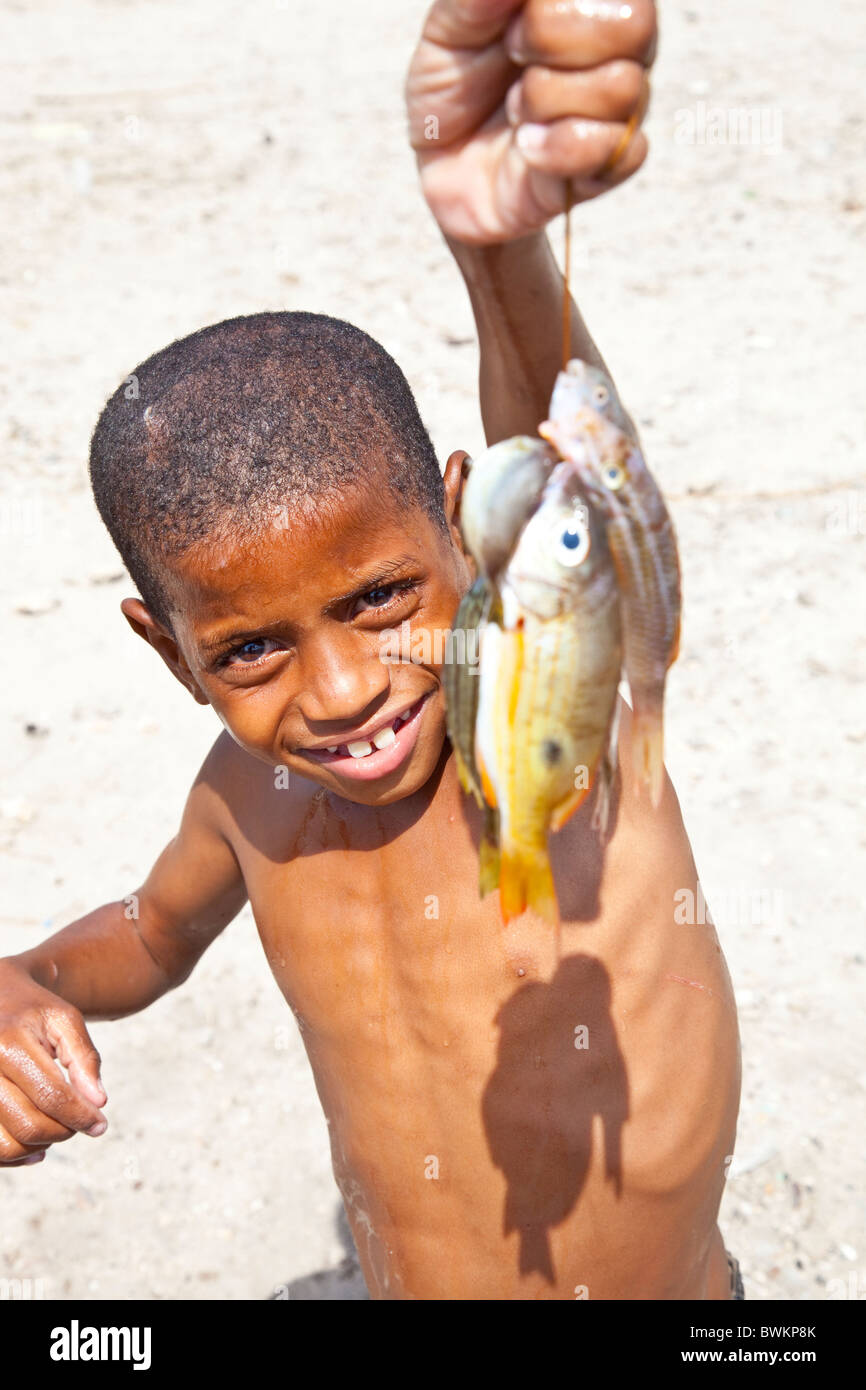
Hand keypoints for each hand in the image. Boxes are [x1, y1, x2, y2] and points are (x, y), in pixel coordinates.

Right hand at [0, 959, 106, 1166]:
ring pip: (7, 1143)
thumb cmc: (32, 1009)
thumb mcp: (64, 1019)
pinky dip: (18, 1155)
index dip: (81, 1116)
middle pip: (29, 1123)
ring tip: (58, 1128)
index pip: (52, 1095)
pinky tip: (37, 1146)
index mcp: (8, 1043)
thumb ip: (84, 1058)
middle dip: (63, 1131)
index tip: (100, 1125)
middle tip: (80, 1122)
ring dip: (41, 1144)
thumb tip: (98, 1102)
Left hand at [406, 0, 655, 244]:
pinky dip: (559, 150)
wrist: (443, 173)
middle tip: (514, 53)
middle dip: (554, 37)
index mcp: (586, 3)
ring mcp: (618, 109)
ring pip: (622, 87)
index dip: (556, 2)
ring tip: (515, 111)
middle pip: (635, 23)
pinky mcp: (610, 167)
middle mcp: (615, 50)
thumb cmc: (457, 89)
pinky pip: (620, 151)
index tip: (509, 21)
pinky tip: (527, 148)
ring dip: (546, 99)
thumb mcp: (450, 30)